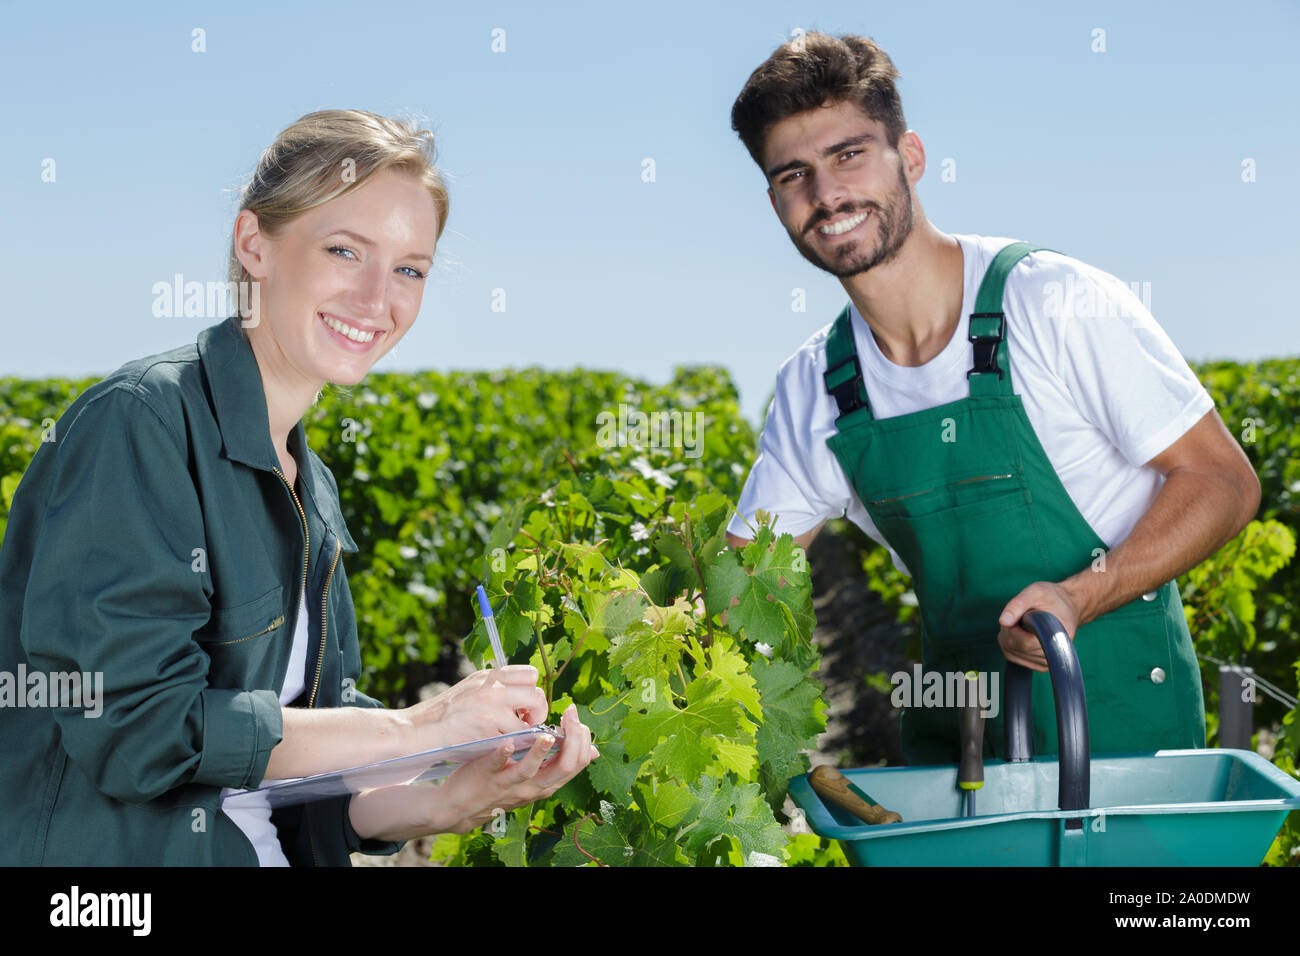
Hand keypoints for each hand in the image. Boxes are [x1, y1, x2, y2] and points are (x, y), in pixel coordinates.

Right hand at [398, 665, 547, 752]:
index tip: (524, 705)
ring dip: (528, 729)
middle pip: (536, 695)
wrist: (422, 729)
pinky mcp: (488, 729)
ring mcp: (491, 708)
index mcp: (490, 676)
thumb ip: (495, 687)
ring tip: (516, 735)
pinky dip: (515, 743)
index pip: (530, 674)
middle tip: (527, 723)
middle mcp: (492, 688)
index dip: (532, 691)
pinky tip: (504, 745)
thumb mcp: (472, 688)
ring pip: (531, 718)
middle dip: (538, 711)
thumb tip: (522, 694)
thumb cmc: (448, 713)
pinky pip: (517, 737)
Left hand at [426, 703, 598, 833]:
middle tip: (570, 716)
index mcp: (547, 783)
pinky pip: (497, 766)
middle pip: (564, 768)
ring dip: (540, 752)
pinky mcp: (488, 776)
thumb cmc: (504, 785)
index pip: (577, 764)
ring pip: (531, 771)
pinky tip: (509, 742)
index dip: (583, 741)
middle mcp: (533, 787)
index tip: (577, 720)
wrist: (462, 807)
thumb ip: (561, 764)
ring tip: (547, 735)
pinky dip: (504, 754)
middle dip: (572, 741)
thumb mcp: (537, 779)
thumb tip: (594, 751)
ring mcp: (510, 783)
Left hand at [996, 581, 1081, 672]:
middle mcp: (1052, 655)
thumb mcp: (1035, 592)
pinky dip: (1010, 643)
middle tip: (1022, 615)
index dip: (1014, 627)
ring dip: (1009, 635)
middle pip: (1013, 648)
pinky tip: (1022, 633)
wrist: (1068, 607)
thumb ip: (1017, 605)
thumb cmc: (1052, 598)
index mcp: (1055, 638)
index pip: (1023, 643)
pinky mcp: (1038, 665)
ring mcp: (1045, 663)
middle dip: (1009, 629)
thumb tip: (1003, 622)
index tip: (1022, 614)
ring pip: (1010, 652)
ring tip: (1024, 622)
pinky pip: (1012, 656)